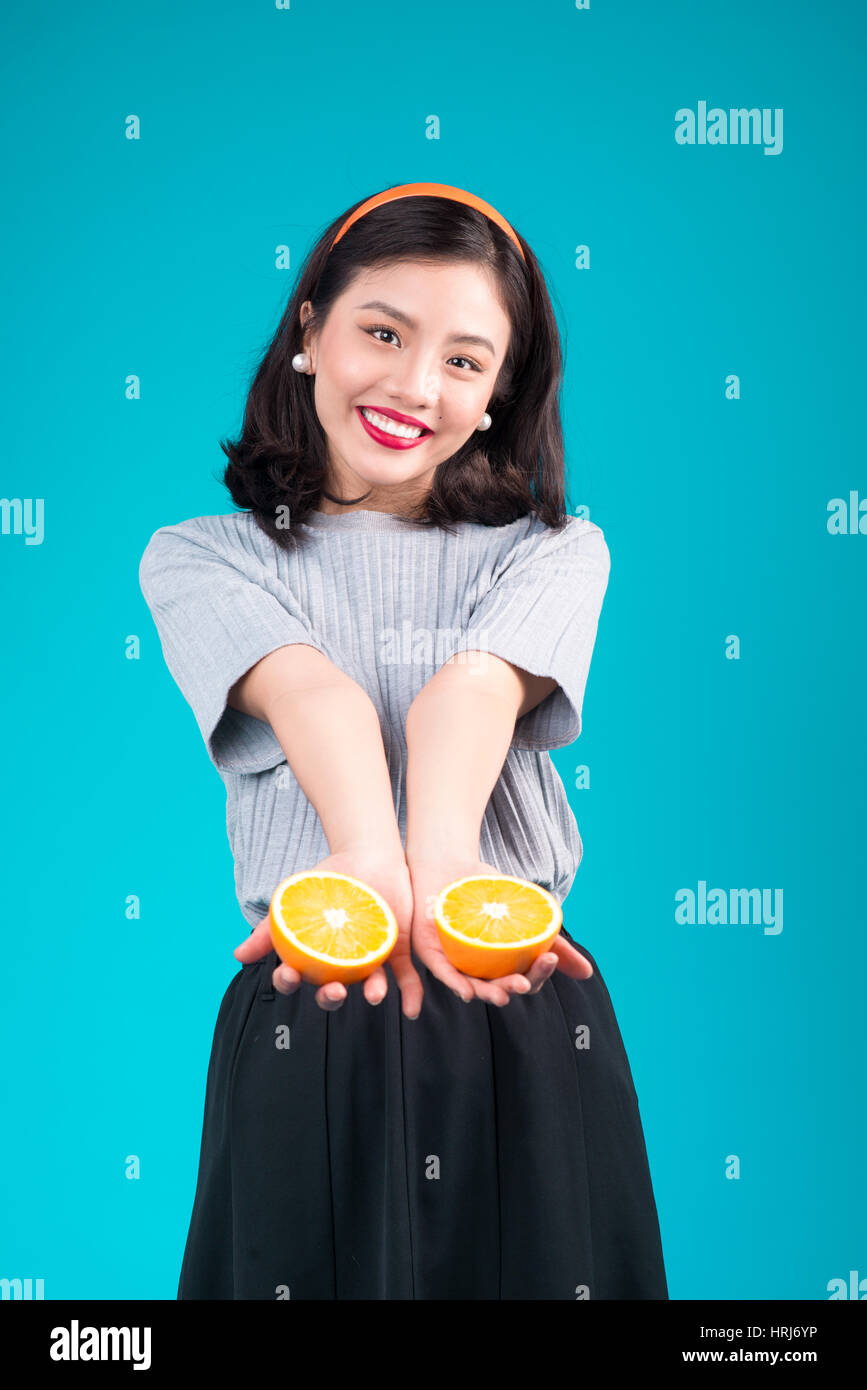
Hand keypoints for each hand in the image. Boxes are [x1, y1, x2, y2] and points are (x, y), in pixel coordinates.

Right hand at [232, 848, 422, 1018]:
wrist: (366, 856)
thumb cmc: (326, 882)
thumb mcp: (293, 901)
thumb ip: (269, 928)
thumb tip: (238, 955)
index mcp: (312, 956)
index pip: (295, 978)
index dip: (289, 982)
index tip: (288, 974)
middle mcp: (340, 963)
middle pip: (330, 992)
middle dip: (330, 998)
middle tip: (334, 990)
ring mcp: (368, 959)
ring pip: (368, 986)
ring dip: (371, 994)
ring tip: (374, 993)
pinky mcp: (394, 952)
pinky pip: (404, 978)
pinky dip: (410, 995)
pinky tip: (411, 1009)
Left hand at [406, 853, 594, 1006]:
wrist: (450, 861)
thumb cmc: (489, 889)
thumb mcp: (526, 912)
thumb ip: (553, 940)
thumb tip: (586, 974)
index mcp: (502, 963)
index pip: (523, 979)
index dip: (538, 975)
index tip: (550, 957)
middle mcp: (478, 968)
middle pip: (500, 988)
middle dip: (514, 989)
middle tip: (526, 983)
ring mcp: (454, 962)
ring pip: (472, 988)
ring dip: (488, 996)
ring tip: (505, 996)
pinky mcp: (431, 953)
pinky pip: (443, 974)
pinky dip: (456, 984)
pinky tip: (468, 992)